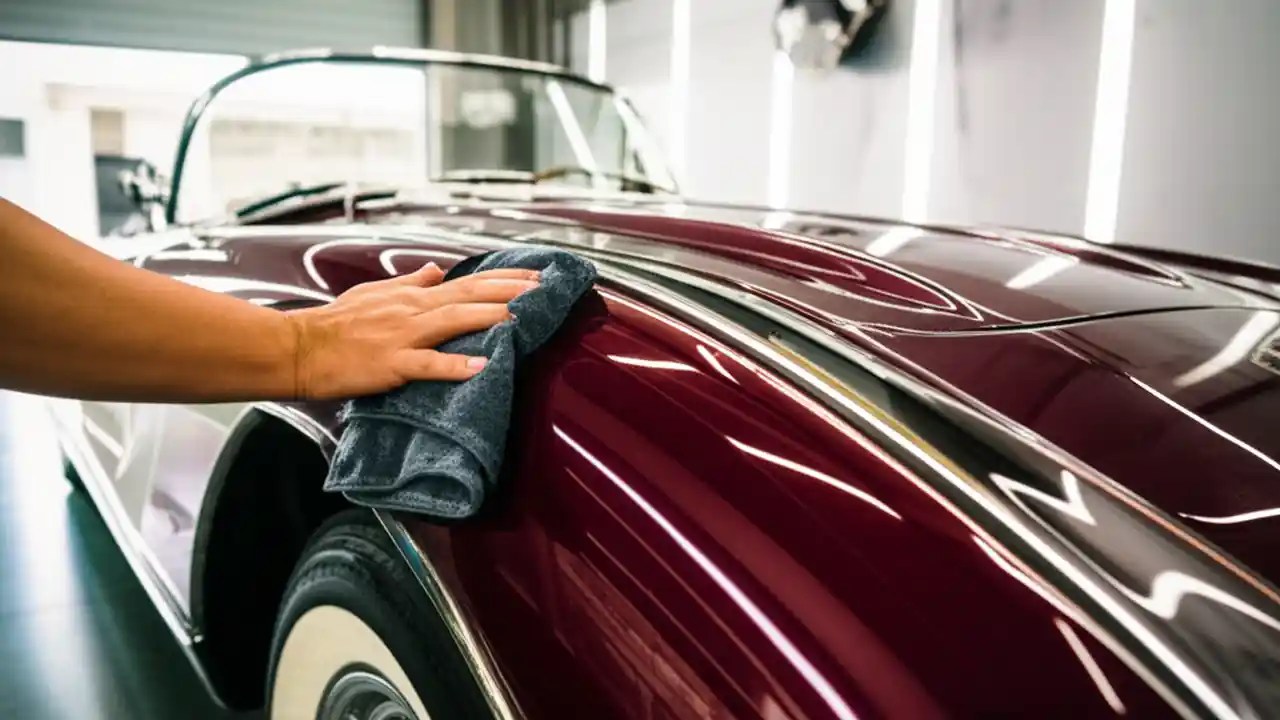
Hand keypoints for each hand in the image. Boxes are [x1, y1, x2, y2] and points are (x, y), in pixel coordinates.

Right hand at [284, 263, 538, 399]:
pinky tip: (481, 366)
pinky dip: (455, 365)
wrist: (298, 348)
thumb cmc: (334, 324)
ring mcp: (402, 336)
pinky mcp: (391, 364)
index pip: (467, 281)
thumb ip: (410, 283)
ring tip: (522, 316)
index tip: (535, 275)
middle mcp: (412, 311)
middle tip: (544, 288)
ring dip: (490, 316)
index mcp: (412, 296)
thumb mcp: (374, 293)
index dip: (504, 277)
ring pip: (454, 321)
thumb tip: (438, 270)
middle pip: (469, 294)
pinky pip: (428, 364)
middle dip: (509, 290)